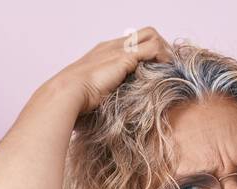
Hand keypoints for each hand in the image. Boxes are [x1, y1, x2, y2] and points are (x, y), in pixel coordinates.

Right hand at [52, 27, 169, 114]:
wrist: (67, 93)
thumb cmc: (75, 99)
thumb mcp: (92, 93)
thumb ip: (104, 91)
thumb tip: (110, 106)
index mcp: (103, 51)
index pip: (133, 42)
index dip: (147, 51)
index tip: (155, 67)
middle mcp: (113, 46)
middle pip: (145, 33)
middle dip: (160, 47)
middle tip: (166, 65)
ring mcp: (119, 49)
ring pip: (153, 36)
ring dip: (164, 51)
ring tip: (168, 68)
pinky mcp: (126, 58)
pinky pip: (153, 48)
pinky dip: (163, 58)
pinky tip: (165, 71)